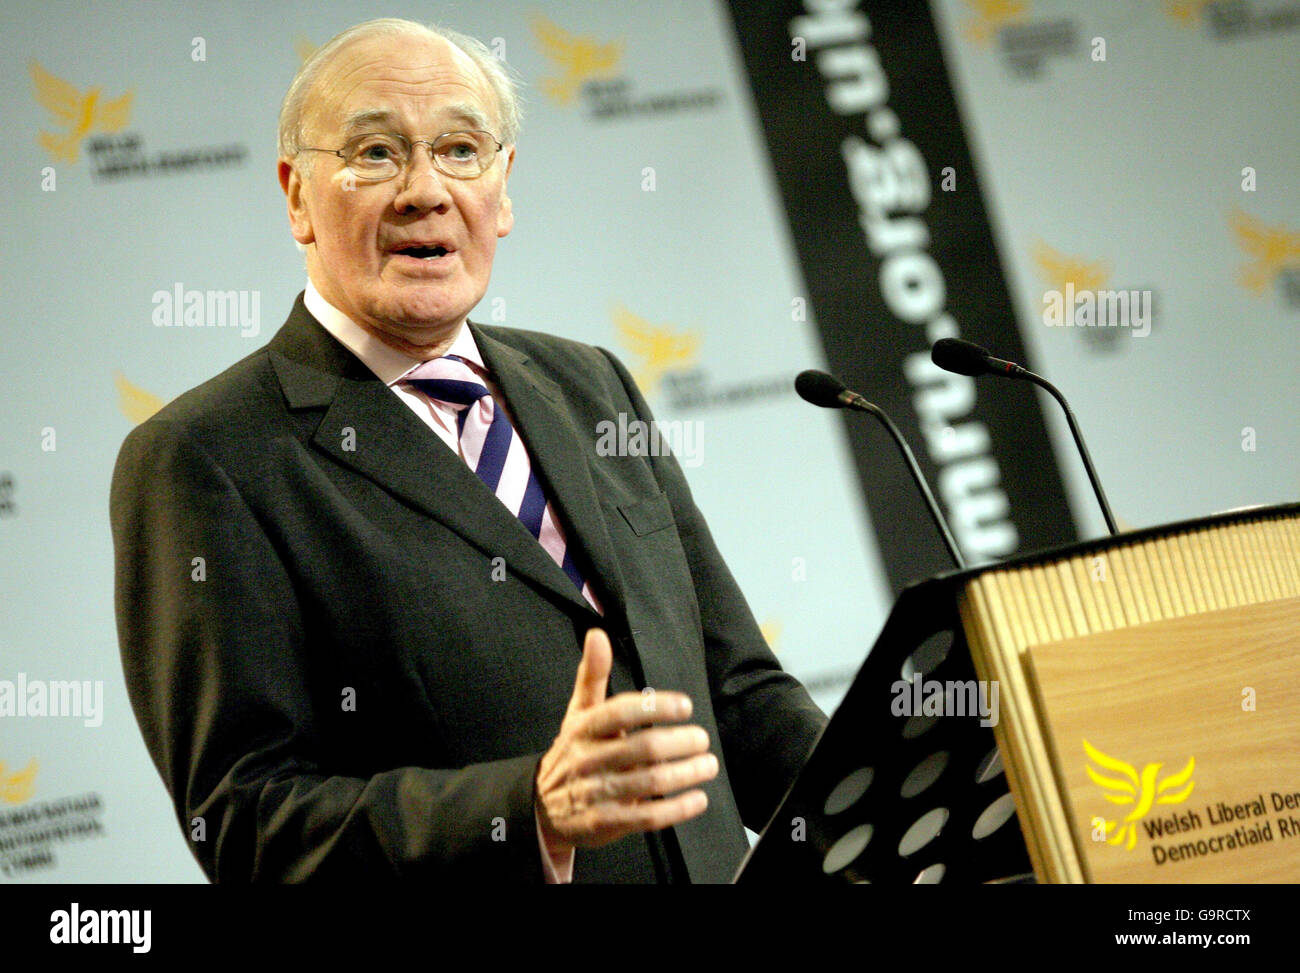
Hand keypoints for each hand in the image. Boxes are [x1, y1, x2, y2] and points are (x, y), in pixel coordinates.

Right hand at [535, 628, 717, 858]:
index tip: (686, 705)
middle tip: (702, 738)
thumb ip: (592, 674)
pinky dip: (677, 809)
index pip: (620, 712)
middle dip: (679, 743)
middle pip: (642, 749)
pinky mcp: (606, 823)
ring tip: (708, 764)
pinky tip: (698, 799)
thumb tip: (597, 634)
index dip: (655, 707)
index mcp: (583, 728)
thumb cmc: (573, 751)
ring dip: (685, 774)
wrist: (542, 806)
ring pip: (649, 783)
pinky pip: (646, 818)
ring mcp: (596, 793)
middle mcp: (588, 760)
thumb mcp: (578, 712)